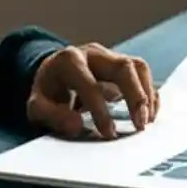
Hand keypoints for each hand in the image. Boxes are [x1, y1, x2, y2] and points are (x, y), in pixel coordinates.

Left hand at [27, 43, 159, 139]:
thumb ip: (52, 115)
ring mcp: (110, 56)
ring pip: (138, 67)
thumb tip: (76, 126)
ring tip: (147, 121)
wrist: (52, 73)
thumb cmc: (47, 92)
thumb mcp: (37, 106)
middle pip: (123, 67)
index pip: (89, 84)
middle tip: (140, 125)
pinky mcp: (121, 64)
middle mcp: (93, 53)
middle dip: (135, 96)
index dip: (100, 110)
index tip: (108, 134)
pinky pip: (142, 73)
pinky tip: (149, 114)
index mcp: (68, 61)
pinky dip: (149, 93)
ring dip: (147, 94)